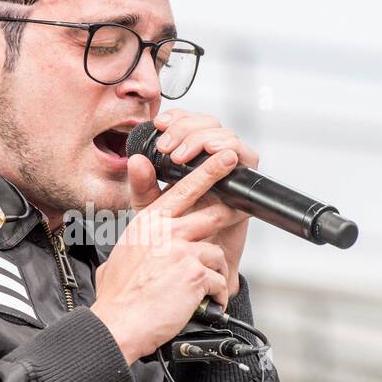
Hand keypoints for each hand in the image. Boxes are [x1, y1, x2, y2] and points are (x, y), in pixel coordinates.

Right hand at [90, 148, 241, 363]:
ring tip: (202, 290)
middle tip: (237, 222)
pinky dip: (215, 294)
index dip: (210, 171)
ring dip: (215, 272)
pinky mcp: (195, 272)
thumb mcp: (119, 254)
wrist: (118, 322)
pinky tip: (203, 302)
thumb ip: (135, 241)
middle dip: (229, 218)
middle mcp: (166, 230)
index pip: (185, 188)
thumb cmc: (117, 295)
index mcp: (148, 222)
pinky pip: (219, 279)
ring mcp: (181, 249)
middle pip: (213, 213)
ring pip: (217, 252)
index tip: (227, 159)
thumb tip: (136, 245)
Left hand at [145, 110, 257, 296]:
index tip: (159, 125)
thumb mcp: (151, 209)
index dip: (175, 117)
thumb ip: (142, 185)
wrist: (198, 264)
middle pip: (207, 122)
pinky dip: (228, 149)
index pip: (186, 123)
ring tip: (182, 156)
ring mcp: (230, 169)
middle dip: (185, 128)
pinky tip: (212, 155)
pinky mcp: (245, 182)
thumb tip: (135, 160)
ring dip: (203, 138)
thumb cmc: (177, 236)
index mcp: (189, 159)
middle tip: (167, 148)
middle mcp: (211, 160)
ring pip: (225, 133)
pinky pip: (246, 154)